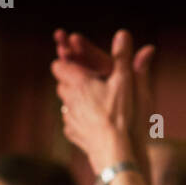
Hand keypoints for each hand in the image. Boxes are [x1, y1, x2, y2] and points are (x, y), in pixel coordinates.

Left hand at [51, 28, 154, 175]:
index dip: (68, 63)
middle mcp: (69, 99)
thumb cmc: (121, 114)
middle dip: (74, 82)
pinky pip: (72, 123)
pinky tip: (96, 123)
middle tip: (93, 82)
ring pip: (66, 104)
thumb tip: (123, 33)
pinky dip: (81, 120)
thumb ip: (123, 57)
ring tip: (97, 103)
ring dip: (77, 101)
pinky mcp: (73, 135)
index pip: (58, 66)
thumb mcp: (126, 82)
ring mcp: (69, 119)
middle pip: (62, 84)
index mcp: (79, 83)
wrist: (114, 151)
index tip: (82, 65)